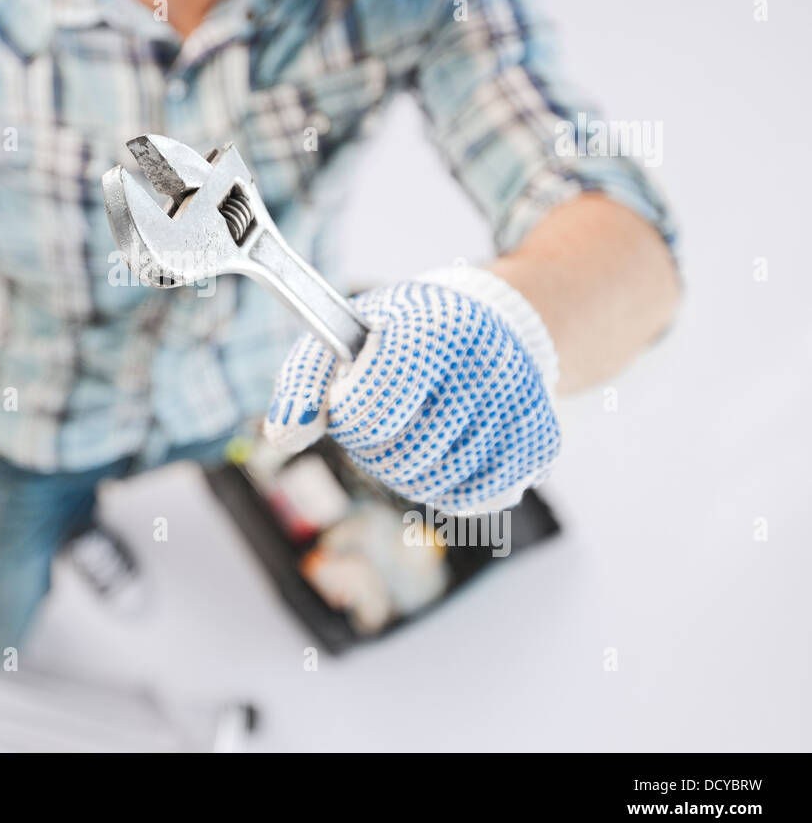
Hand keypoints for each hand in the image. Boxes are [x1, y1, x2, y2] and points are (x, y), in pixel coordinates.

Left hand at [263, 267, 560, 513]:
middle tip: (384, 421)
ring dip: (409, 472)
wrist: (488, 323)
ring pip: (436, 484)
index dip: (349, 415)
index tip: (354, 396)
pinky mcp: (538, 441)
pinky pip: (475, 500)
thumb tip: (284, 436)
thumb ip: (305, 382)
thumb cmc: (402, 336)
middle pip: (400, 457)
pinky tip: (446, 454)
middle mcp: (481, 363)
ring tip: (415, 432)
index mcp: (427, 327)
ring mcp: (516, 406)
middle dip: (375, 449)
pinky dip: (448, 489)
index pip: (367, 410)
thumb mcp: (345, 338)